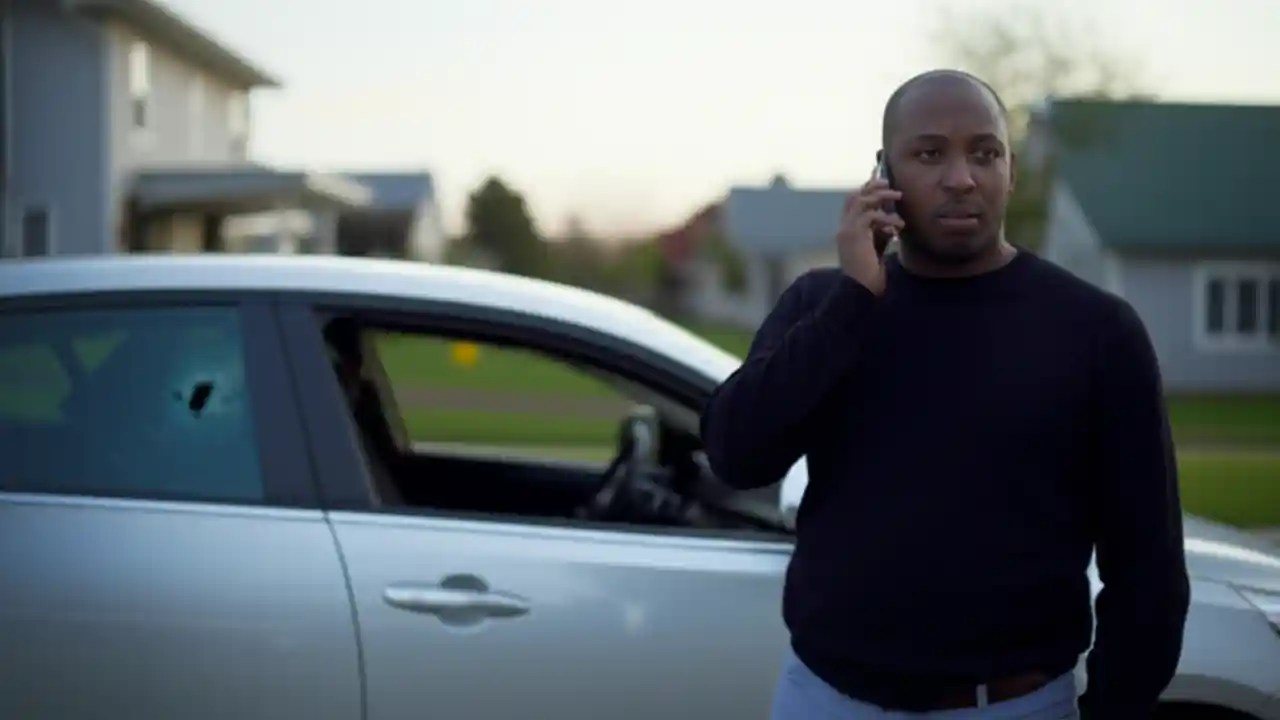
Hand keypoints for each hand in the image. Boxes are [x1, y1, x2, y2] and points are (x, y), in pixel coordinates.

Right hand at [836, 178, 902, 294]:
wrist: (859, 290)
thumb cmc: (869, 274)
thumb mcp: (876, 248)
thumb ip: (880, 233)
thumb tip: (892, 222)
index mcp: (846, 230)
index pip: (852, 202)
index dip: (867, 191)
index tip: (883, 186)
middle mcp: (843, 227)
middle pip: (854, 196)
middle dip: (872, 186)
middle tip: (890, 183)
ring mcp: (846, 230)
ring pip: (862, 201)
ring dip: (881, 195)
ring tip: (898, 196)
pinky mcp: (854, 235)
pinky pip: (871, 215)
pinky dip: (886, 217)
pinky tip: (898, 225)